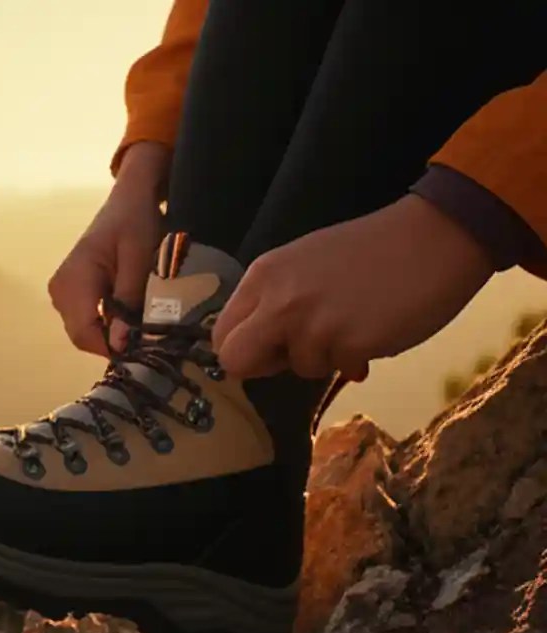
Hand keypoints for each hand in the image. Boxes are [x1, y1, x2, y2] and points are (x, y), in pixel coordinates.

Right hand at [48, 142, 169, 355]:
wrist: (128, 199)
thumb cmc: (136, 223)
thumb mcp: (140, 260)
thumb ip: (128, 301)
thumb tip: (119, 344)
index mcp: (74, 279)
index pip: (84, 333)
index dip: (113, 348)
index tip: (145, 348)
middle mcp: (59, 289)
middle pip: (82, 336)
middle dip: (113, 341)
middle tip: (147, 333)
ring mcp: (61, 291)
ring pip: (84, 331)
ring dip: (111, 332)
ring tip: (139, 319)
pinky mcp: (68, 291)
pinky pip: (85, 319)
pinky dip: (106, 322)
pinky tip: (127, 311)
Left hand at [212, 194, 494, 380]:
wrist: (435, 238)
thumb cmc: (372, 251)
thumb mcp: (305, 265)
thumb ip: (275, 300)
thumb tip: (261, 347)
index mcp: (264, 275)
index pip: (222, 333)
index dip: (245, 347)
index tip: (272, 346)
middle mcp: (279, 299)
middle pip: (236, 359)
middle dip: (266, 365)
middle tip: (300, 351)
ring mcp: (312, 323)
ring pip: (298, 367)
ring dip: (326, 356)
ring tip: (355, 323)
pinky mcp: (349, 343)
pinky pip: (339, 369)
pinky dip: (357, 358)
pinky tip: (376, 330)